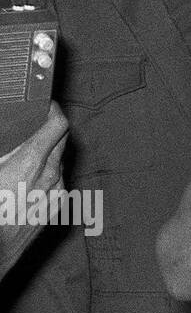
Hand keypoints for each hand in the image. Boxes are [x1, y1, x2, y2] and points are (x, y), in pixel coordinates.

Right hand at [0, 103, 68, 279]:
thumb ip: (3, 150)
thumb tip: (7, 144)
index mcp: (31, 163)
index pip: (57, 124)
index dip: (52, 109)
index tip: (43, 104)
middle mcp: (51, 176)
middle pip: (61, 140)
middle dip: (50, 129)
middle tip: (33, 125)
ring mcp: (56, 194)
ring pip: (59, 162)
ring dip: (48, 153)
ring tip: (25, 155)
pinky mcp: (56, 209)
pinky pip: (57, 182)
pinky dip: (48, 174)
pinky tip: (28, 179)